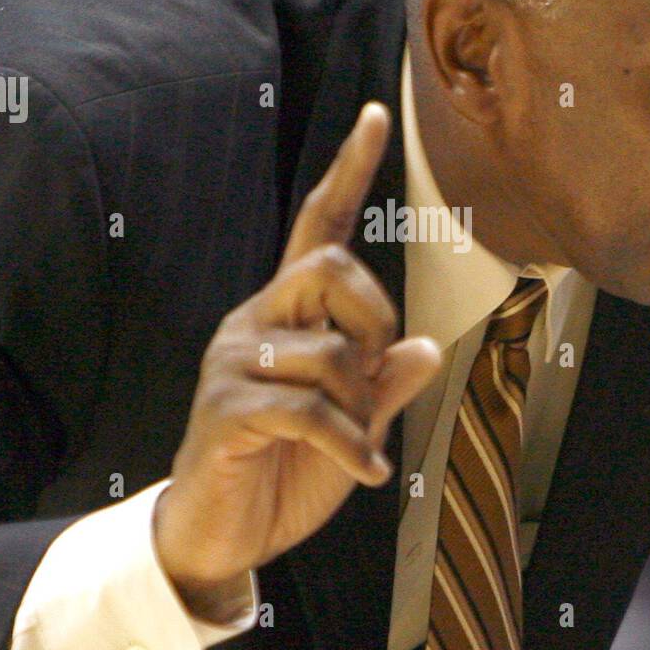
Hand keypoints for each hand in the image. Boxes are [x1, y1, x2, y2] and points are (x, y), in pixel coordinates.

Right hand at [154, 101, 441, 611]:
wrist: (221, 536)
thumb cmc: (285, 473)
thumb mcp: (353, 427)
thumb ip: (384, 386)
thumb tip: (428, 346)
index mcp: (286, 315)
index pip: (317, 226)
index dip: (347, 171)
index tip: (373, 113)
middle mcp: (255, 324)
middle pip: (328, 268)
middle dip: (374, 317)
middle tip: (373, 374)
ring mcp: (233, 365)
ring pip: (325, 351)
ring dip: (360, 404)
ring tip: (357, 443)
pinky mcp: (225, 411)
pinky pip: (304, 409)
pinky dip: (349, 445)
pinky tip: (364, 472)